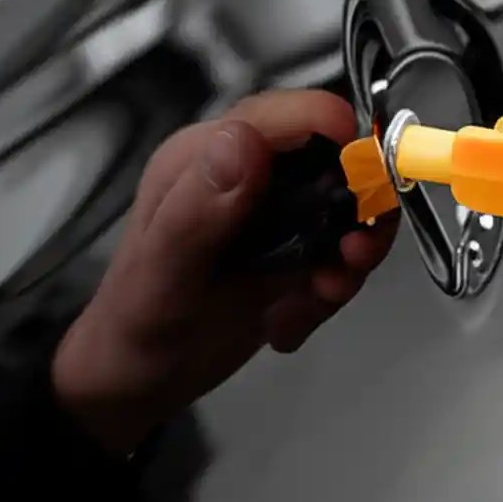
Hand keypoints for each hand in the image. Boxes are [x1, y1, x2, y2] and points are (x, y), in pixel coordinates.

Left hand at [52, 90, 397, 453]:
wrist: (136, 385)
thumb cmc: (135, 326)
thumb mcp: (162, 273)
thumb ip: (198, 210)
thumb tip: (246, 140)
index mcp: (205, 158)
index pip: (282, 116)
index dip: (334, 131)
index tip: (367, 173)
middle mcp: (245, 175)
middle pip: (333, 160)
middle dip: (356, 209)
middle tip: (350, 259)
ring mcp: (273, 215)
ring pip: (347, 211)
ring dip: (348, 257)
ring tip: (322, 296)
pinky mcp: (293, 252)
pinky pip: (338, 256)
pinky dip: (331, 292)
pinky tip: (289, 325)